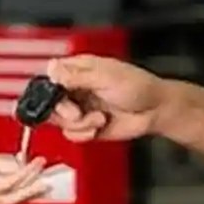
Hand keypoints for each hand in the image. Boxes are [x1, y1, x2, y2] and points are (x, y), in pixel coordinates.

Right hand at [46, 55, 167, 141]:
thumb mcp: (105, 77)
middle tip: (76, 112)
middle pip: (50, 102)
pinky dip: (83, 134)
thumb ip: (76, 76)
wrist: (155, 111)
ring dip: (78, 123)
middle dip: (63, 110)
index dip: (49, 89)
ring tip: (98, 118)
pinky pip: (71, 134)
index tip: (57, 97)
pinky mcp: (87, 126)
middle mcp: (77, 88)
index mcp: (79, 69)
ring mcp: (81, 108)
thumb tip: (52, 68)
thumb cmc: (138, 86)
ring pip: (59, 120)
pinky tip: (98, 127)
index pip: (50, 77)